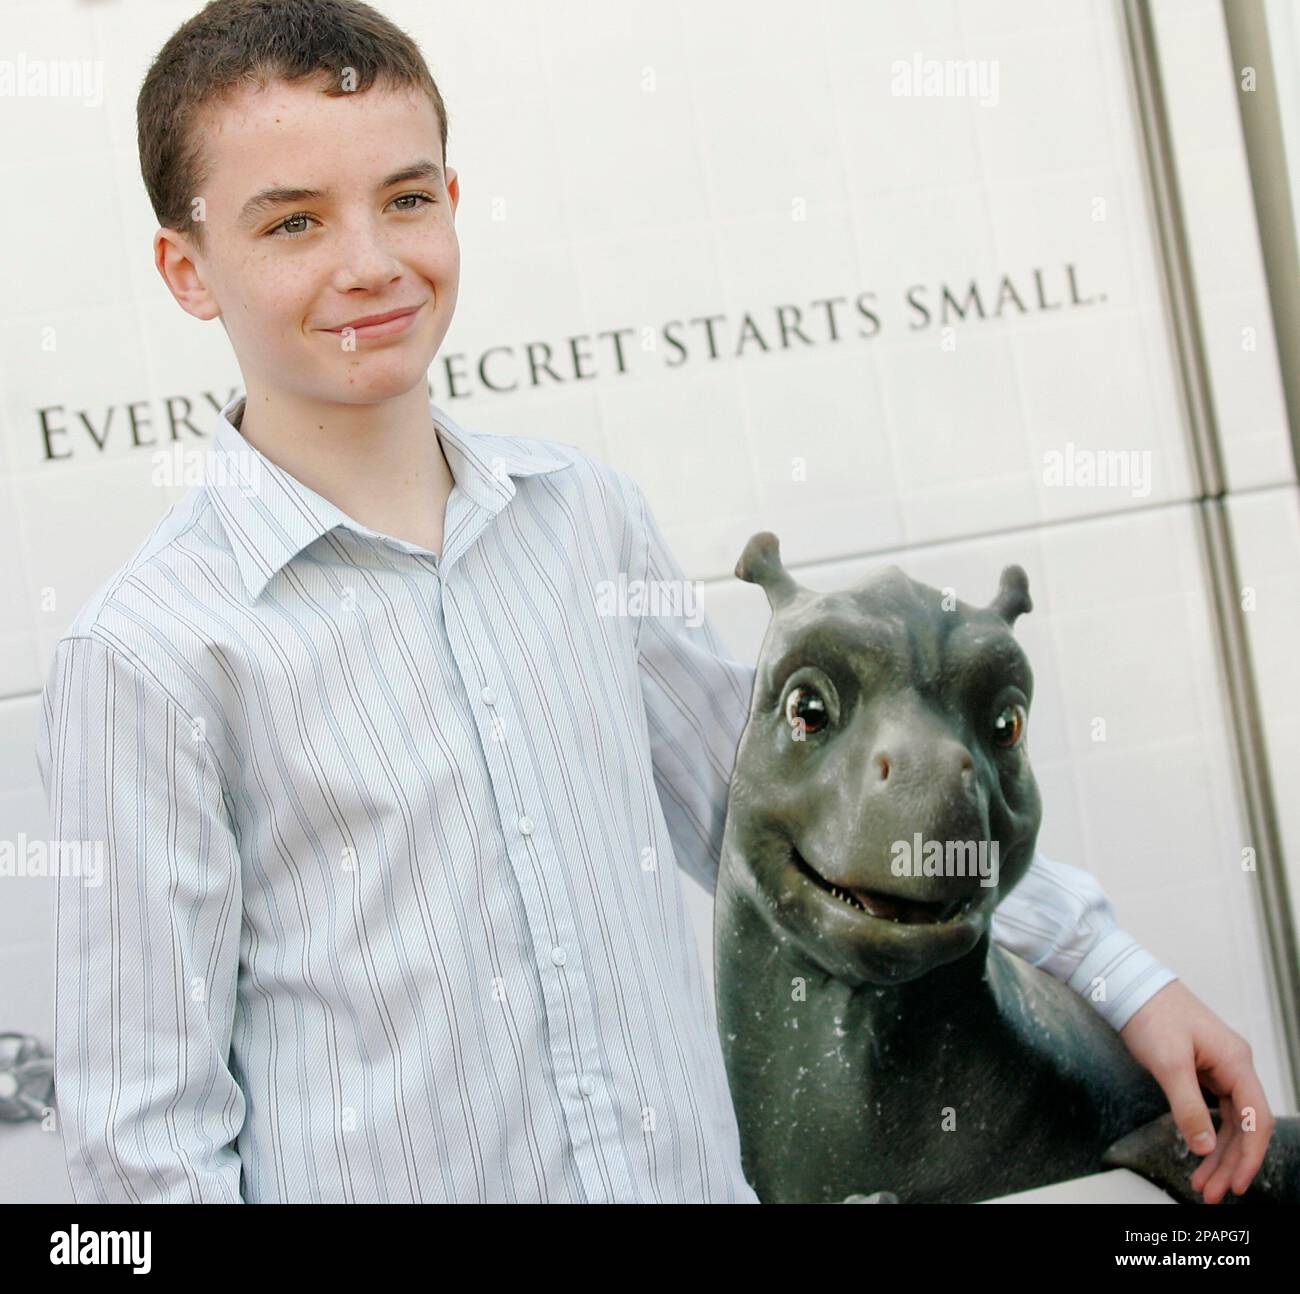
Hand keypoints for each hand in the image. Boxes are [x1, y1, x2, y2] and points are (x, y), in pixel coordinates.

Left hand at [1119, 979, 1274, 1202]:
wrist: (1129, 984)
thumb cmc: (1151, 1013)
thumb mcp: (1168, 1062)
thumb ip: (1188, 1107)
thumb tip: (1205, 1147)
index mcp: (1236, 1061)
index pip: (1256, 1119)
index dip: (1250, 1156)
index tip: (1237, 1184)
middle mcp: (1234, 1065)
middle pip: (1244, 1125)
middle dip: (1230, 1162)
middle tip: (1212, 1193)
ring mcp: (1219, 1067)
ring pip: (1229, 1121)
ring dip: (1218, 1153)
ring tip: (1202, 1183)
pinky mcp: (1201, 1068)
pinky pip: (1214, 1109)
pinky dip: (1207, 1132)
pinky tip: (1199, 1152)